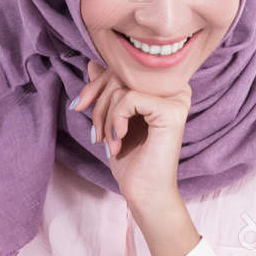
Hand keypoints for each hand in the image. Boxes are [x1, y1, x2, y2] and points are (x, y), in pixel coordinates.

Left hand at [72, 59, 190, 209]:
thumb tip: (93, 62)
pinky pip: (130, 97)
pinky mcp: (172, 110)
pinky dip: (115, 119)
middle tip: (94, 133)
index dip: (96, 84)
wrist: (145, 193)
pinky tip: (118, 140)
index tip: (79, 106)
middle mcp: (175, 88)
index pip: (123, 67)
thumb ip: (108, 90)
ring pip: (122, 86)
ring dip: (104, 117)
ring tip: (107, 142)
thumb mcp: (112, 119)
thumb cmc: (131, 159)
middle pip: (121, 72)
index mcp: (163, 88)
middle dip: (96, 101)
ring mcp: (176, 98)